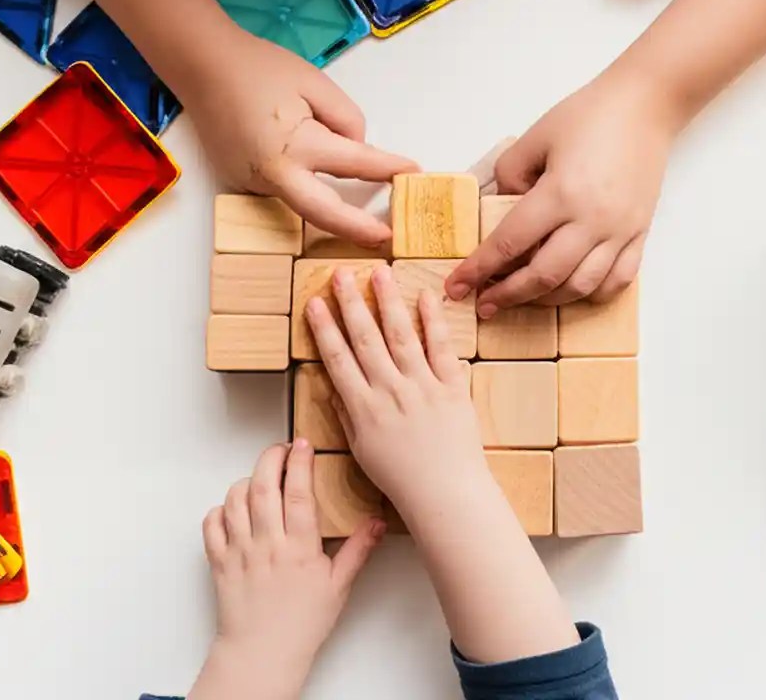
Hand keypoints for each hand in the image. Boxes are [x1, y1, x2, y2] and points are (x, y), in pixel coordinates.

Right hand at [188, 29, 416, 244]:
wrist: (202, 66)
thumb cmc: (257, 68)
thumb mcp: (315, 83)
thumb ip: (345, 119)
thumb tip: (356, 147)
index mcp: (295, 146)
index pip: (354, 163)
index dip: (388, 168)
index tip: (413, 173)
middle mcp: (272, 174)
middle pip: (323, 215)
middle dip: (357, 230)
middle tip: (386, 238)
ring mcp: (252, 184)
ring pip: (300, 203)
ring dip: (331, 210)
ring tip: (364, 217)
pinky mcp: (241, 183)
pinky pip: (281, 190)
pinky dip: (302, 187)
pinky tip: (313, 180)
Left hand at [198, 442, 384, 696]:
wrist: (263, 654)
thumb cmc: (301, 624)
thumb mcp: (339, 586)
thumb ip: (358, 550)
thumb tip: (377, 522)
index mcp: (299, 549)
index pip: (299, 493)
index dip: (300, 462)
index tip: (303, 444)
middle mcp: (267, 545)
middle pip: (263, 486)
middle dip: (271, 458)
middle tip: (281, 448)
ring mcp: (239, 551)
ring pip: (235, 500)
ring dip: (247, 481)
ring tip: (261, 479)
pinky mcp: (219, 561)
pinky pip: (211, 524)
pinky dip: (220, 509)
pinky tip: (234, 510)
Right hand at [303, 266, 486, 504]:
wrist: (446, 493)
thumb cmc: (403, 479)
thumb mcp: (362, 451)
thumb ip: (347, 415)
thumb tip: (332, 387)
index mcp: (364, 408)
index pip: (338, 359)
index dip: (324, 328)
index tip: (314, 303)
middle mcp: (390, 391)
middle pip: (365, 339)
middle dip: (350, 303)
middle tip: (340, 274)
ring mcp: (422, 386)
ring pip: (400, 334)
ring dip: (388, 300)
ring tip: (379, 272)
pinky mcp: (452, 387)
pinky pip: (441, 348)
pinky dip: (433, 320)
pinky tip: (425, 296)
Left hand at [446, 72, 675, 314]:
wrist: (646, 105)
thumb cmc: (589, 115)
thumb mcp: (535, 137)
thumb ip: (509, 176)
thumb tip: (500, 209)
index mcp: (560, 193)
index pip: (510, 243)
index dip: (479, 269)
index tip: (456, 286)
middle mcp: (591, 220)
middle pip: (544, 276)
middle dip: (508, 295)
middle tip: (484, 304)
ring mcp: (619, 231)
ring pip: (580, 287)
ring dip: (546, 300)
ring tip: (523, 297)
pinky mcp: (640, 233)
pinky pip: (617, 281)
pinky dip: (591, 294)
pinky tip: (570, 290)